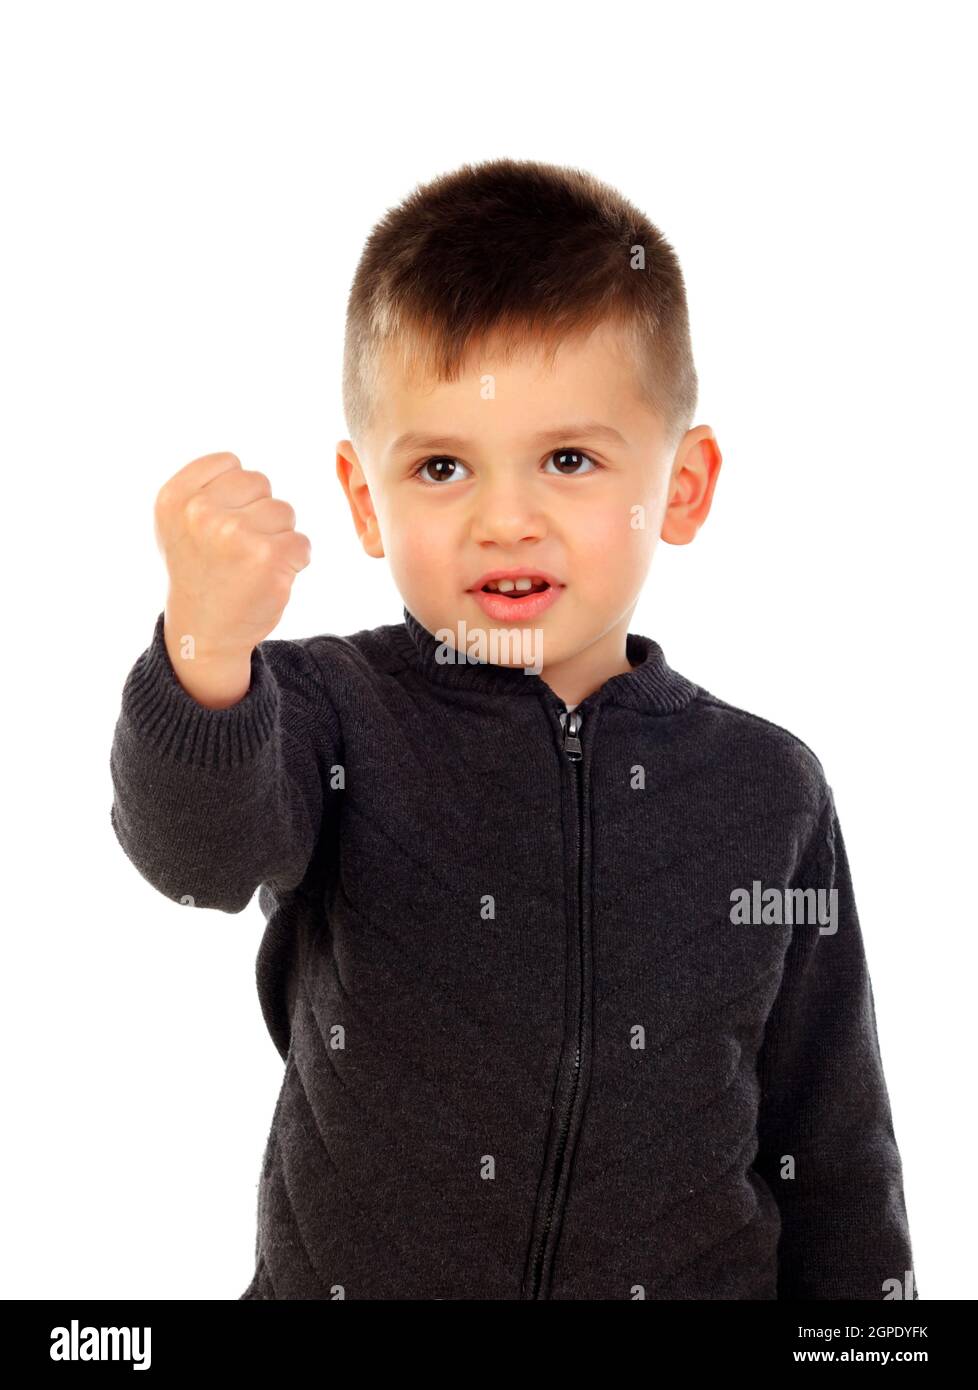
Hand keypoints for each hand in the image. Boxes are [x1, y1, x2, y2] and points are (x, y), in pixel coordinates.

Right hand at [153, 451, 310, 703]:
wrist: (204, 630)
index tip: (219, 524)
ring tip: (251, 563)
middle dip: (257, 512)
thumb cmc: (199, 570)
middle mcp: (201, 512)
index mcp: (175, 497)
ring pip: (285, 511)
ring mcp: (236, 533)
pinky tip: (267, 578)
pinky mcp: (270, 557)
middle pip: (260, 483)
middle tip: (236, 548)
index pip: (230, 463)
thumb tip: (241, 464)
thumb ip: (204, 486)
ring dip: (277, 536)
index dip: (235, 494)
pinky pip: (302, 542)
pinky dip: (294, 561)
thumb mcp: (179, 521)